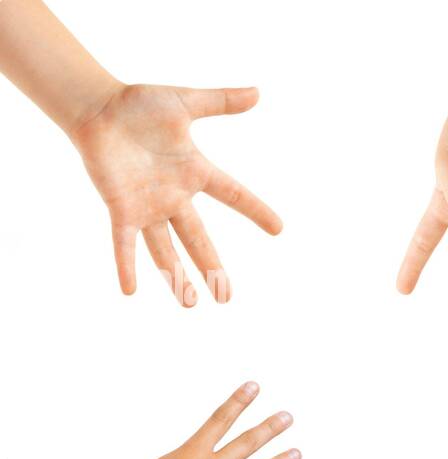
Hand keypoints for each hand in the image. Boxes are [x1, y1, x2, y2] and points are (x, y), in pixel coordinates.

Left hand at [69, 83, 282, 305]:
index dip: (256, 211)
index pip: (234, 195)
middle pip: (198, 238)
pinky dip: (126, 264)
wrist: (96, 108)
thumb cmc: (139, 105)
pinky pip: (125, 242)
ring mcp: (148, 206)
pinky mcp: (121, 208)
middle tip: (228, 297)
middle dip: (213, 267)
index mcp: (194, 173)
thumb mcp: (185, 102)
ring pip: (166, 249)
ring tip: (191, 304)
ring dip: (177, 277)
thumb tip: (258, 93)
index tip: (279, 230)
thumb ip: (220, 102)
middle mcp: (174, 196)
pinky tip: (129, 290)